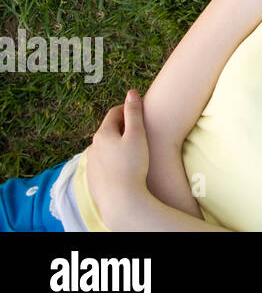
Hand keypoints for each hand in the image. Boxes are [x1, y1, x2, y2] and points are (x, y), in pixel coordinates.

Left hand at [85, 89, 151, 227]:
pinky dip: (114, 160)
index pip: (114, 113)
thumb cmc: (132, 165)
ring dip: (117, 144)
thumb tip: (132, 92)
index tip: (140, 111)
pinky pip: (104, 163)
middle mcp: (93, 147)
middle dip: (123, 127)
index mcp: (103, 134)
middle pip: (109, 130)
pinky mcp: (93, 178)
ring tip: (134, 151)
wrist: (121, 199)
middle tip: (140, 130)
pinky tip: (125, 167)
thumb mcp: (137, 134)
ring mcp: (91, 164)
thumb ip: (134, 112)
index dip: (128, 109)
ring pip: (106, 147)